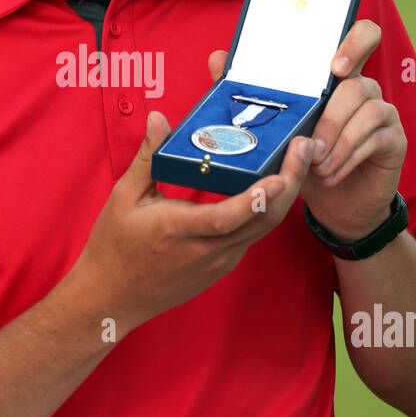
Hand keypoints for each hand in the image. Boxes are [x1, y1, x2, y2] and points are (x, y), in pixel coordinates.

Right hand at [68, 110, 319, 338]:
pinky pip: (252, 236)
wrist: (111, 298)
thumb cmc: (114, 246)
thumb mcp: (124, 196)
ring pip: (263, 228)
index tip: (282, 174)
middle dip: (290, 183)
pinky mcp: (221, 267)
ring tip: (296, 160)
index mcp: (181, 229)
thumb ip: (149, 156)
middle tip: (305, 148)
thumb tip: (158, 118)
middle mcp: (207, 250)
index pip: (230, 216)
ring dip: (283, 195)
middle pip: (262, 219)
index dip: (259, 196)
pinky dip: (266, 210)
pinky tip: (272, 186)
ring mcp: (218, 262)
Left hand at [206, 20, 405, 244]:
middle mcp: (364, 89)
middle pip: (360, 81)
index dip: (354, 42)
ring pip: (366, 111)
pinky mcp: (395, 140)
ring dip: (335, 140)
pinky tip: (329, 173)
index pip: (360, 37)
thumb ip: (251, 94)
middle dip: (335, 109)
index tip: (335, 66)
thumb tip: (217, 57)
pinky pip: (375, 139)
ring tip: (314, 165)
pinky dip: (347, 157)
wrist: (334, 205)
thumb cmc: (305, 161)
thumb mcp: (278, 130)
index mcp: (338, 78)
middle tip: (314, 136)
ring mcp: (383, 113)